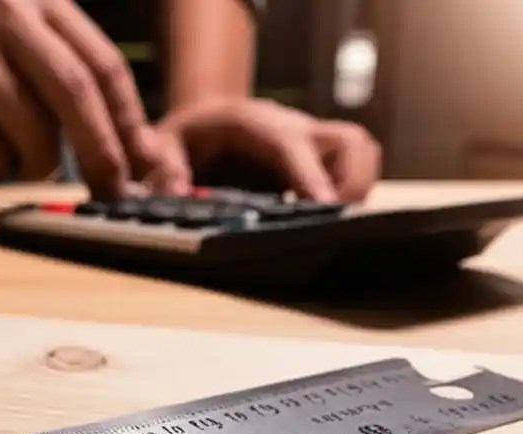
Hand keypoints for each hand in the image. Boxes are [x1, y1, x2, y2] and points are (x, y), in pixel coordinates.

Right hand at [0, 0, 188, 197]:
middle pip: (78, 96)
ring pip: (32, 128)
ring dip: (40, 161)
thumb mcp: (1, 9)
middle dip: (103, 152)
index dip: (129, 119)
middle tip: (111, 187)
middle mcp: (9, 16)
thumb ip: (47, 53)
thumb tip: (102, 127)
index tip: (142, 158)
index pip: (102, 65)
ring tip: (31, 164)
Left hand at [156, 97, 380, 201]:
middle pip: (351, 142)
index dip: (310, 175)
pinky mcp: (318, 163)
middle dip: (352, 183)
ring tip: (325, 224)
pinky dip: (345, 197)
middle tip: (327, 221)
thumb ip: (163, 165)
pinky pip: (352, 174)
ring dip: (355, 191)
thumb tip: (176, 191)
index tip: (323, 206)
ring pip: (361, 155)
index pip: (291, 144)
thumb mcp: (161, 145)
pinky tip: (317, 223)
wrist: (203, 121)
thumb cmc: (183, 135)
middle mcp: (293, 129)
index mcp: (254, 123)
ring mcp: (311, 145)